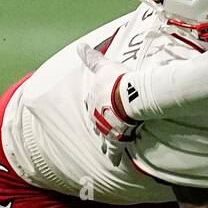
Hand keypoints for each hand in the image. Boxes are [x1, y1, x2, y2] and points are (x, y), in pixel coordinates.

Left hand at [77, 44, 139, 166]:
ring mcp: (105, 128)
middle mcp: (96, 115)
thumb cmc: (117, 80)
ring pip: (104, 137)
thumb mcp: (103, 66)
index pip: (92, 102)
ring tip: (106, 149)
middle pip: (96, 121)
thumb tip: (79, 45)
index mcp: (93, 98)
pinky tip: (116, 162)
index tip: (94, 106)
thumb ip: (92, 58)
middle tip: (102, 128)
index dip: (94, 104)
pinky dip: (115, 156)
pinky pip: (115, 150)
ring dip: (105, 142)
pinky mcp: (116, 139)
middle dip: (99, 125)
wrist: (127, 96)